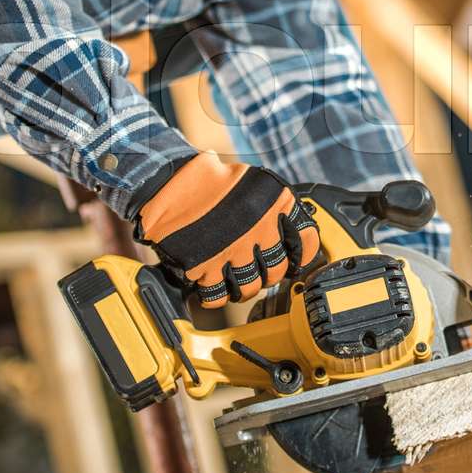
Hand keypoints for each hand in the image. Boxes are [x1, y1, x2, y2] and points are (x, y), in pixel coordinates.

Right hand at [135, 152, 320, 307]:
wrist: (165, 180)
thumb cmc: (208, 177)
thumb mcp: (253, 180)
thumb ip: (272, 205)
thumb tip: (289, 226)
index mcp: (275, 204)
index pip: (306, 240)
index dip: (302, 254)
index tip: (297, 260)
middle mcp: (259, 229)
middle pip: (277, 270)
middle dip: (271, 274)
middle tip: (262, 271)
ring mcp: (232, 249)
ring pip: (251, 286)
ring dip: (246, 287)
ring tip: (239, 282)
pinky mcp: (205, 265)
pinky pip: (218, 294)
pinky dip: (217, 295)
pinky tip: (215, 287)